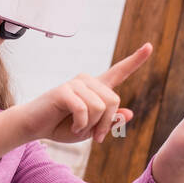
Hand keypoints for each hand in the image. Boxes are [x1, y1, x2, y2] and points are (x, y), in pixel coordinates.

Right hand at [25, 42, 152, 143]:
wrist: (34, 127)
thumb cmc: (61, 126)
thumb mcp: (91, 129)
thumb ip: (110, 122)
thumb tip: (129, 114)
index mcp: (97, 88)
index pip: (119, 72)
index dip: (135, 60)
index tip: (149, 46)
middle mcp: (88, 81)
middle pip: (113, 100)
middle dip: (106, 123)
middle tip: (94, 136)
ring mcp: (75, 84)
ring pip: (100, 107)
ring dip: (90, 126)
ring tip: (77, 127)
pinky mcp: (63, 90)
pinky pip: (84, 110)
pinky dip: (79, 125)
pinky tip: (71, 126)